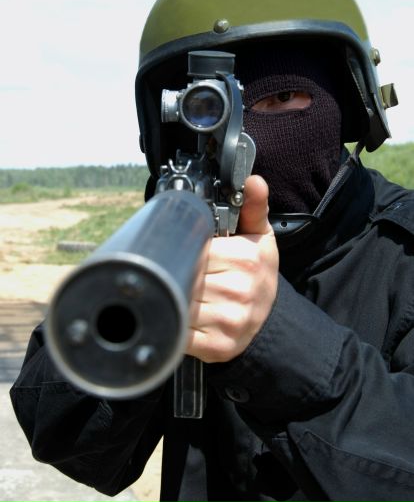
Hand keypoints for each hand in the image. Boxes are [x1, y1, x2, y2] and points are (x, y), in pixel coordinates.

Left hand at [186, 175, 278, 362]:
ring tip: (181, 290)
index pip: (196, 248)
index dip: (187, 248)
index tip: (186, 250)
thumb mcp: (259, 236)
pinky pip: (180, 332)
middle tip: (181, 269)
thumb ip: (252, 207)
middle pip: (185, 273)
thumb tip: (253, 180)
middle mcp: (239, 292)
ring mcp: (228, 322)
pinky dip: (174, 323)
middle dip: (179, 271)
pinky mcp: (216, 347)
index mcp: (246, 260)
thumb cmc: (257, 272)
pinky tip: (182, 314)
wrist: (268, 316)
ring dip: (174, 295)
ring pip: (179, 301)